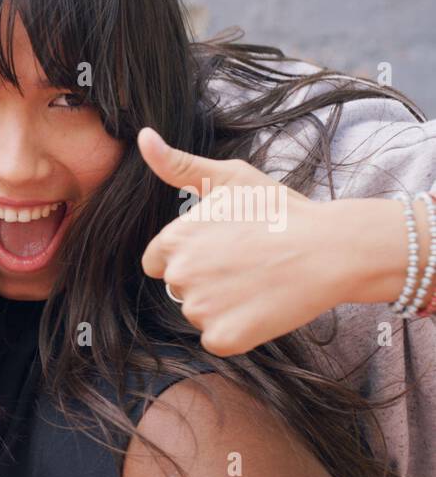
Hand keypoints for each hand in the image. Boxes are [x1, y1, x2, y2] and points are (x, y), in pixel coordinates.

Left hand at [138, 127, 368, 355]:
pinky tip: (263, 306)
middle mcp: (179, 275)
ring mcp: (200, 309)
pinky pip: (218, 339)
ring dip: (223, 305)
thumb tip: (144, 137)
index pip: (158, 262)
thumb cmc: (281, 210)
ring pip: (199, 314)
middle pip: (179, 288)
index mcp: (173, 239)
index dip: (191, 256)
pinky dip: (238, 331)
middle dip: (207, 280)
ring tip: (259, 282)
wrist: (333, 247)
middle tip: (248, 263)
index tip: (225, 248)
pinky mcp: (223, 337)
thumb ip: (178, 165)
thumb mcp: (229, 178)